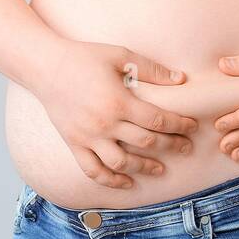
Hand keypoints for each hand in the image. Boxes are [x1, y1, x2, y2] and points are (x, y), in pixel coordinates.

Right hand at [33, 39, 199, 189]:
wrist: (46, 67)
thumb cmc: (85, 57)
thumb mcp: (120, 55)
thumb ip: (151, 69)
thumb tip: (181, 79)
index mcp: (118, 101)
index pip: (157, 120)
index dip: (179, 125)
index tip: (192, 126)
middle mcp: (105, 123)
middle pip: (146, 143)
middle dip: (171, 146)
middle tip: (186, 148)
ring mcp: (88, 137)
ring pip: (122, 162)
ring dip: (144, 168)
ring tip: (160, 169)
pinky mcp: (74, 144)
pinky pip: (93, 170)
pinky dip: (111, 180)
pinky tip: (126, 182)